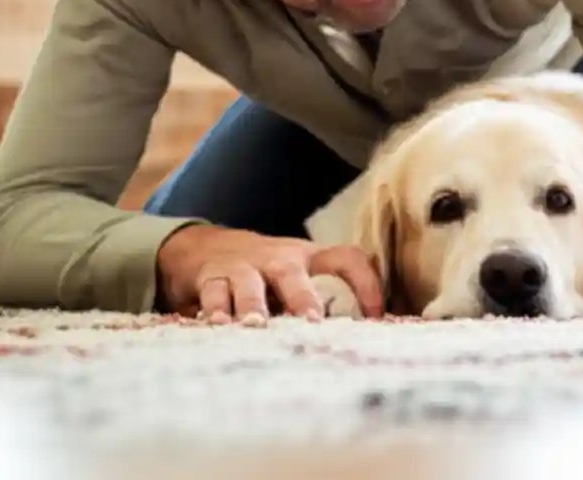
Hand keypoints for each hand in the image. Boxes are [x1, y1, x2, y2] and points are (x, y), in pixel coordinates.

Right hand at [155, 225, 382, 324]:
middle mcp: (278, 258)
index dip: (366, 283)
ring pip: (249, 282)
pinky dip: (215, 307)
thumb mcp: (299, 274)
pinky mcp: (212, 276)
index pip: (346, 258)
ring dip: (253, 304)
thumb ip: (324, 297)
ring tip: (256, 324)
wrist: (206, 247)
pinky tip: (218, 323)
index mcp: (309, 257)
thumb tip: (367, 334)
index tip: (376, 316)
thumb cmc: (268, 272)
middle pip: (293, 272)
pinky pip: (214, 291)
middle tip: (311, 320)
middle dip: (302, 297)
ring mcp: (244, 266)